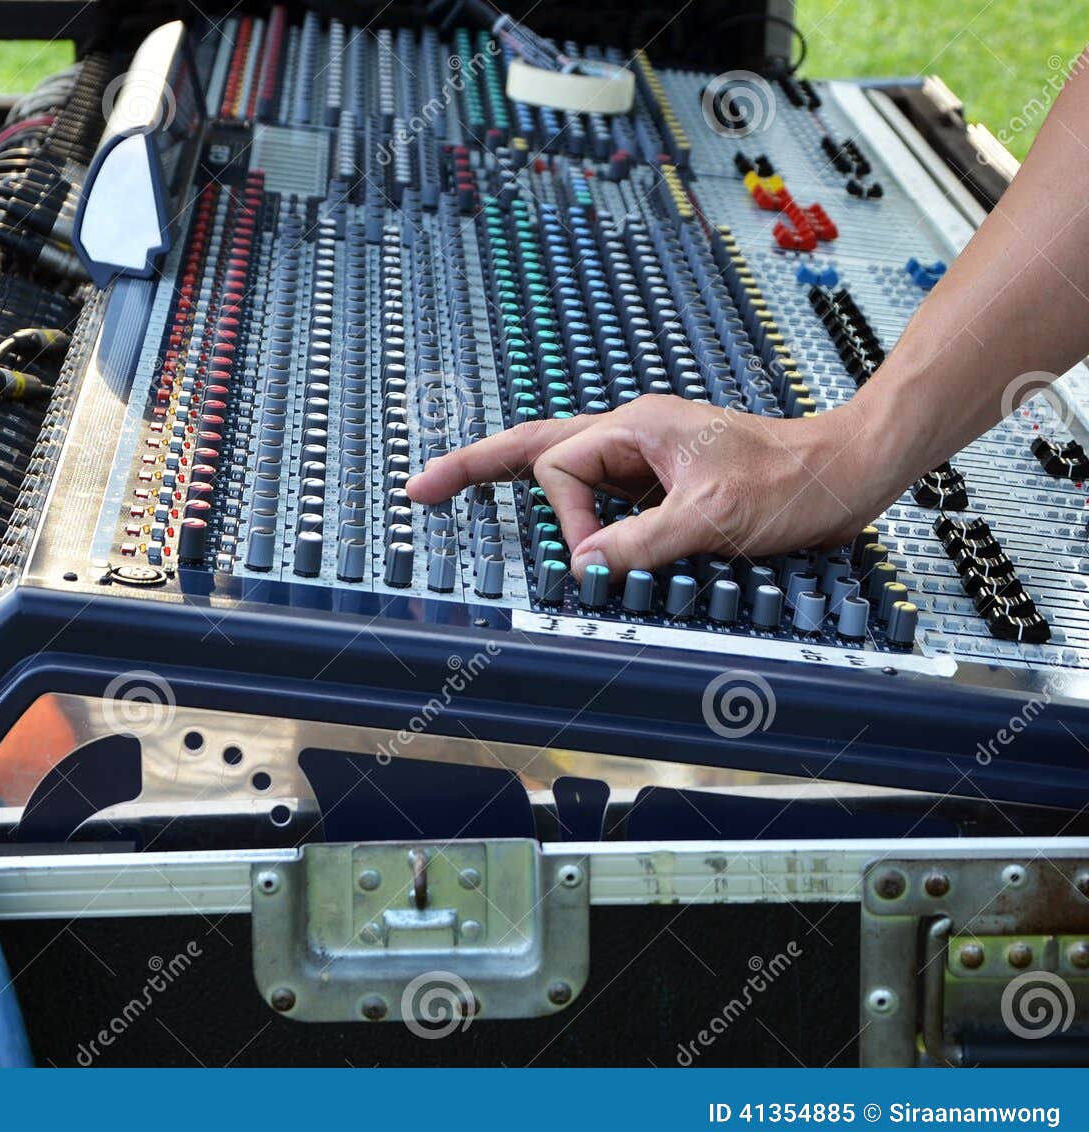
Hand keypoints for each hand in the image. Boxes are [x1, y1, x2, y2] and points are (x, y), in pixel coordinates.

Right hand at [404, 395, 906, 574]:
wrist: (848, 472)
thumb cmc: (794, 481)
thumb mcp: (714, 519)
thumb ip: (642, 543)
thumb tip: (584, 566)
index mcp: (637, 427)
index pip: (560, 468)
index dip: (566, 522)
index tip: (595, 562)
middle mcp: (633, 434)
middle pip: (533, 445)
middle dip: (474, 465)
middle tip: (421, 488)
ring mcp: (646, 457)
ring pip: (561, 467)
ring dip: (517, 483)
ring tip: (456, 485)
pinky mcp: (661, 482)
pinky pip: (597, 491)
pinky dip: (567, 508)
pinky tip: (552, 523)